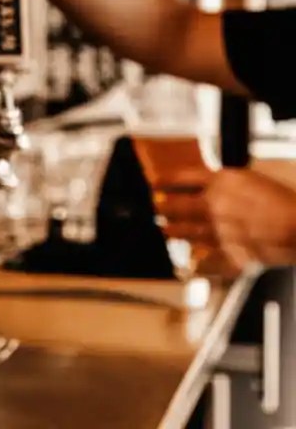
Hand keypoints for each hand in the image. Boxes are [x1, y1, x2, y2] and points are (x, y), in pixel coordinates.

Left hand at [161, 168, 295, 275]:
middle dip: (162, 209)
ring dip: (174, 231)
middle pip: (173, 206)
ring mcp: (217, 230)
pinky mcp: (226, 253)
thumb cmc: (286, 203)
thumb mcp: (252, 180)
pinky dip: (196, 261)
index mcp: (221, 181)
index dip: (163, 182)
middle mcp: (213, 205)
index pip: (180, 178)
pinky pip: (202, 260)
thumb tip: (205, 186)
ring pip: (183, 233)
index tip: (155, 184)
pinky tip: (191, 260)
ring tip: (168, 231)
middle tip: (158, 209)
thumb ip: (224, 183)